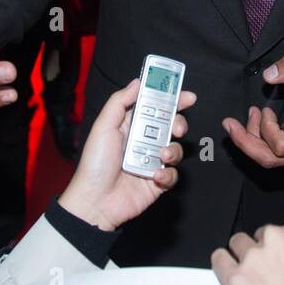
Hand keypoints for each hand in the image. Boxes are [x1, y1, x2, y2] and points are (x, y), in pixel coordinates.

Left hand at [58, 79, 194, 231]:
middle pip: (171, 126)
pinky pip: (173, 175)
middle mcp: (144, 142)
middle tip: (177, 128)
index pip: (156, 107)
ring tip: (162, 156)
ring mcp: (152, 162)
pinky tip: (155, 176)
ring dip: (173, 150)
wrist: (96, 201)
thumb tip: (138, 82)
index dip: (172, 100)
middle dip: (179, 124)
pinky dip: (167, 174)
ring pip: (176, 149)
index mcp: (131, 126)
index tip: (188, 96)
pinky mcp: (157, 182)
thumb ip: (120, 102)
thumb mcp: (104, 126)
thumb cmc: (95, 164)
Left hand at [211, 216, 283, 284]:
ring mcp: (253, 258)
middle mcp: (275, 239)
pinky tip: (232, 277)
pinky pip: (219, 260)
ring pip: (238, 243)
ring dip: (244, 257)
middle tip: (272, 273)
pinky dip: (223, 266)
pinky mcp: (235, 279)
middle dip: (264, 251)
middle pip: (260, 234)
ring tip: (254, 278)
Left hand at [222, 53, 283, 167]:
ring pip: (272, 162)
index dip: (264, 129)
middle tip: (230, 125)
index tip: (264, 110)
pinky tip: (257, 126)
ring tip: (248, 118)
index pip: (281, 147)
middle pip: (271, 160)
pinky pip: (279, 160)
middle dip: (245, 142)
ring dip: (252, 142)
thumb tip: (269, 76)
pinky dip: (262, 145)